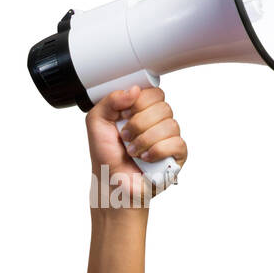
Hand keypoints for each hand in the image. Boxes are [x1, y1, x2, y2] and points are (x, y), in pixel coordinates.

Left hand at [86, 85, 188, 203]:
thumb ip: (109, 101)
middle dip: (138, 124)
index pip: (153, 92)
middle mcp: (157, 120)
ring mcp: (169, 137)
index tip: (123, 117)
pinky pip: (176, 143)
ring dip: (144, 140)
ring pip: (170, 125)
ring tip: (132, 151)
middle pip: (163, 107)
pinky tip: (146, 158)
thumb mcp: (96, 123)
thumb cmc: (105, 155)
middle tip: (125, 136)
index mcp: (141, 110)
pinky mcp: (177, 154)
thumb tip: (134, 90)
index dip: (138, 103)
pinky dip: (157, 151)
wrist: (110, 182)